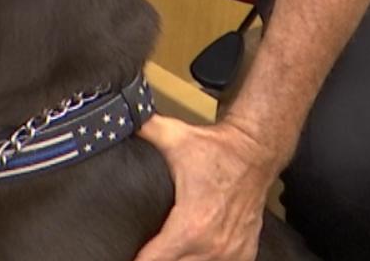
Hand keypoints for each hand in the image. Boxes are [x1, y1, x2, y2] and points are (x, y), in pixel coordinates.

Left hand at [133, 115, 279, 260]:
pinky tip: (192, 257)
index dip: (137, 260)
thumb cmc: (216, 150)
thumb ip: (142, 130)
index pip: (156, 260)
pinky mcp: (244, 253)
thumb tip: (113, 122)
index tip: (124, 254)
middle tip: (143, 251)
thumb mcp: (174, 136)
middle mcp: (213, 245)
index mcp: (191, 225)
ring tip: (165, 254)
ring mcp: (231, 253)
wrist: (255, 152)